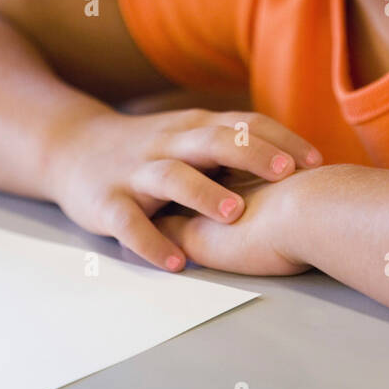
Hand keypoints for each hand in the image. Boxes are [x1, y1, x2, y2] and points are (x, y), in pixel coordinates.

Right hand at [46, 106, 320, 272]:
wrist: (72, 147)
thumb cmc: (150, 148)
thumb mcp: (191, 136)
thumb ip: (235, 145)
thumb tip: (300, 164)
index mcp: (194, 127)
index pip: (244, 125)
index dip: (280, 140)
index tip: (317, 161)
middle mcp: (169, 144)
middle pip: (214, 142)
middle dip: (252, 155)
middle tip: (288, 174)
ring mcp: (137, 173)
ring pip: (173, 177)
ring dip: (204, 194)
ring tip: (235, 214)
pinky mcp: (108, 203)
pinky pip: (130, 224)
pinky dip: (152, 243)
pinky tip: (175, 263)